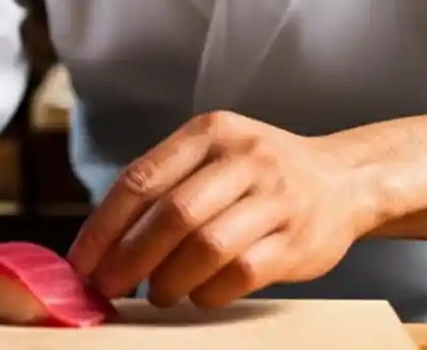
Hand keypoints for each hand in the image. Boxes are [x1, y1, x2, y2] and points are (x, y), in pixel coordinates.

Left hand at [66, 111, 379, 307]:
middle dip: (130, 257)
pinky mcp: (298, 239)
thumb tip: (101, 241)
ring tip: (155, 293)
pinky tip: (198, 294)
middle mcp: (244, 158)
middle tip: (107, 286)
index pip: (142, 179)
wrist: (346, 178)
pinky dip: (209, 291)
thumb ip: (164, 185)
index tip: (81, 261)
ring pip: (207, 247)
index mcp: (210, 133)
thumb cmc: (259, 173)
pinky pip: (242, 274)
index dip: (104, 226)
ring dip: (169, 279)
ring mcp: (276, 197)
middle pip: (172, 215)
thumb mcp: (213, 155)